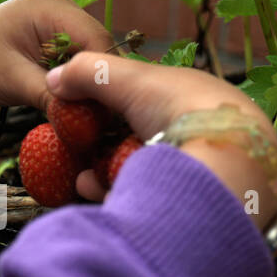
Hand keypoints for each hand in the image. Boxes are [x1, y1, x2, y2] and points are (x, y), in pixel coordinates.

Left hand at [0, 0, 113, 119]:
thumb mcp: (15, 83)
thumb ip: (56, 98)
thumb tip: (93, 121)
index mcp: (51, 6)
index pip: (99, 42)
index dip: (104, 78)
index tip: (106, 115)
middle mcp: (60, 7)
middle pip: (97, 50)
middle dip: (97, 84)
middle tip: (97, 122)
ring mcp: (56, 22)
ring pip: (88, 59)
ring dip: (85, 87)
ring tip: (84, 118)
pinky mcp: (50, 40)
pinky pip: (74, 63)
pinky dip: (73, 85)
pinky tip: (69, 106)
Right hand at [45, 50, 276, 229]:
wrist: (222, 167)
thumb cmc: (180, 109)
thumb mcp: (129, 79)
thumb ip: (89, 72)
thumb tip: (53, 78)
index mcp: (199, 98)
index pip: (151, 99)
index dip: (114, 105)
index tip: (84, 115)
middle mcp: (203, 133)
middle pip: (143, 138)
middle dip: (104, 146)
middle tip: (77, 153)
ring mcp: (201, 171)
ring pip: (144, 171)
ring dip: (106, 173)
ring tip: (82, 180)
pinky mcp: (193, 204)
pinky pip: (149, 197)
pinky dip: (120, 194)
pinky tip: (95, 193)